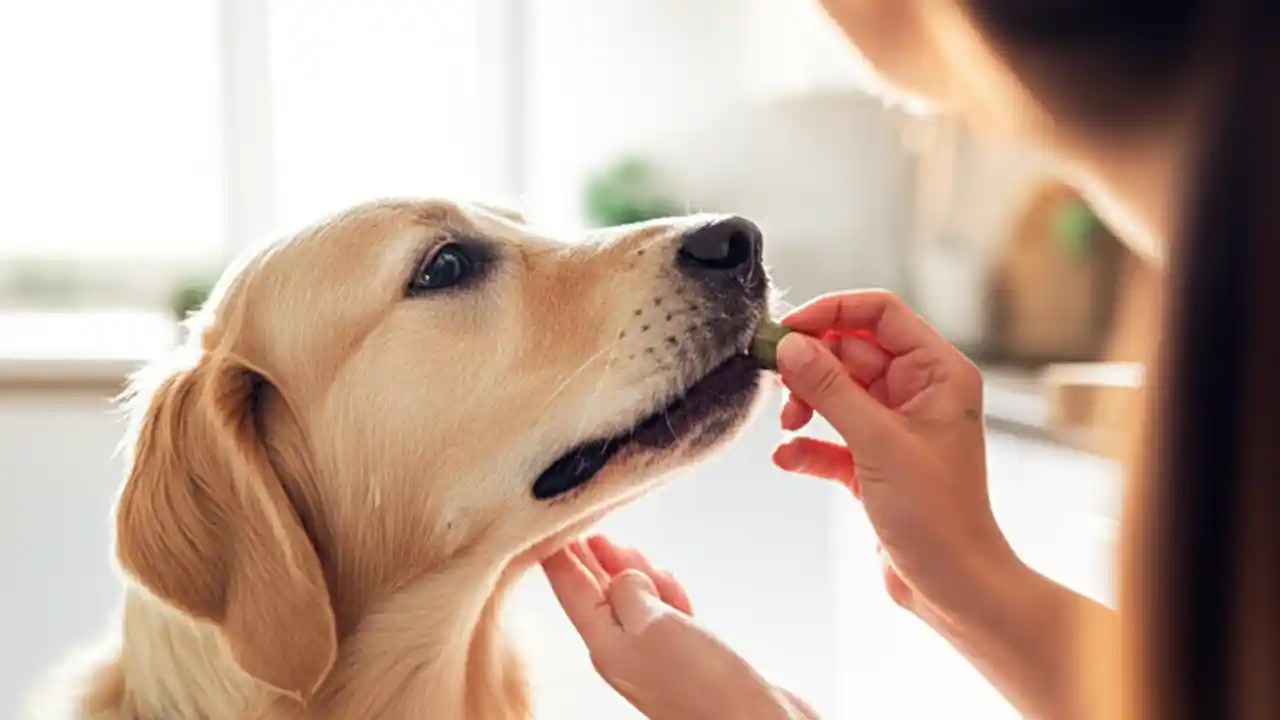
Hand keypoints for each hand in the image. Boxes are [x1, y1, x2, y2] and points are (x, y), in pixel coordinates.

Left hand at [542, 536, 815, 719]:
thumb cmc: (703, 686)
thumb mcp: (653, 625)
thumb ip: (629, 593)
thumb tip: (623, 576)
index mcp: (605, 643)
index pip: (571, 589)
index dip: (558, 555)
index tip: (543, 526)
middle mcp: (625, 650)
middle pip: (598, 594)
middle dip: (589, 559)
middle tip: (578, 527)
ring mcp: (657, 655)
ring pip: (634, 603)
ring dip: (627, 572)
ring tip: (617, 545)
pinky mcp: (690, 658)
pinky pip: (667, 617)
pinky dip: (663, 594)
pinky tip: (664, 579)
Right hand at [771, 290, 1018, 620]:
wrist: (954, 589)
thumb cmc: (938, 517)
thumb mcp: (878, 444)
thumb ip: (831, 390)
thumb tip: (789, 346)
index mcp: (938, 372)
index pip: (879, 313)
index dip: (830, 312)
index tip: (786, 330)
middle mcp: (918, 392)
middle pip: (850, 350)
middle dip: (810, 364)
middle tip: (773, 378)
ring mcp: (895, 427)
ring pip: (836, 392)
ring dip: (805, 403)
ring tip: (787, 424)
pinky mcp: (874, 461)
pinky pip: (831, 437)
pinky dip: (808, 445)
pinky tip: (787, 458)